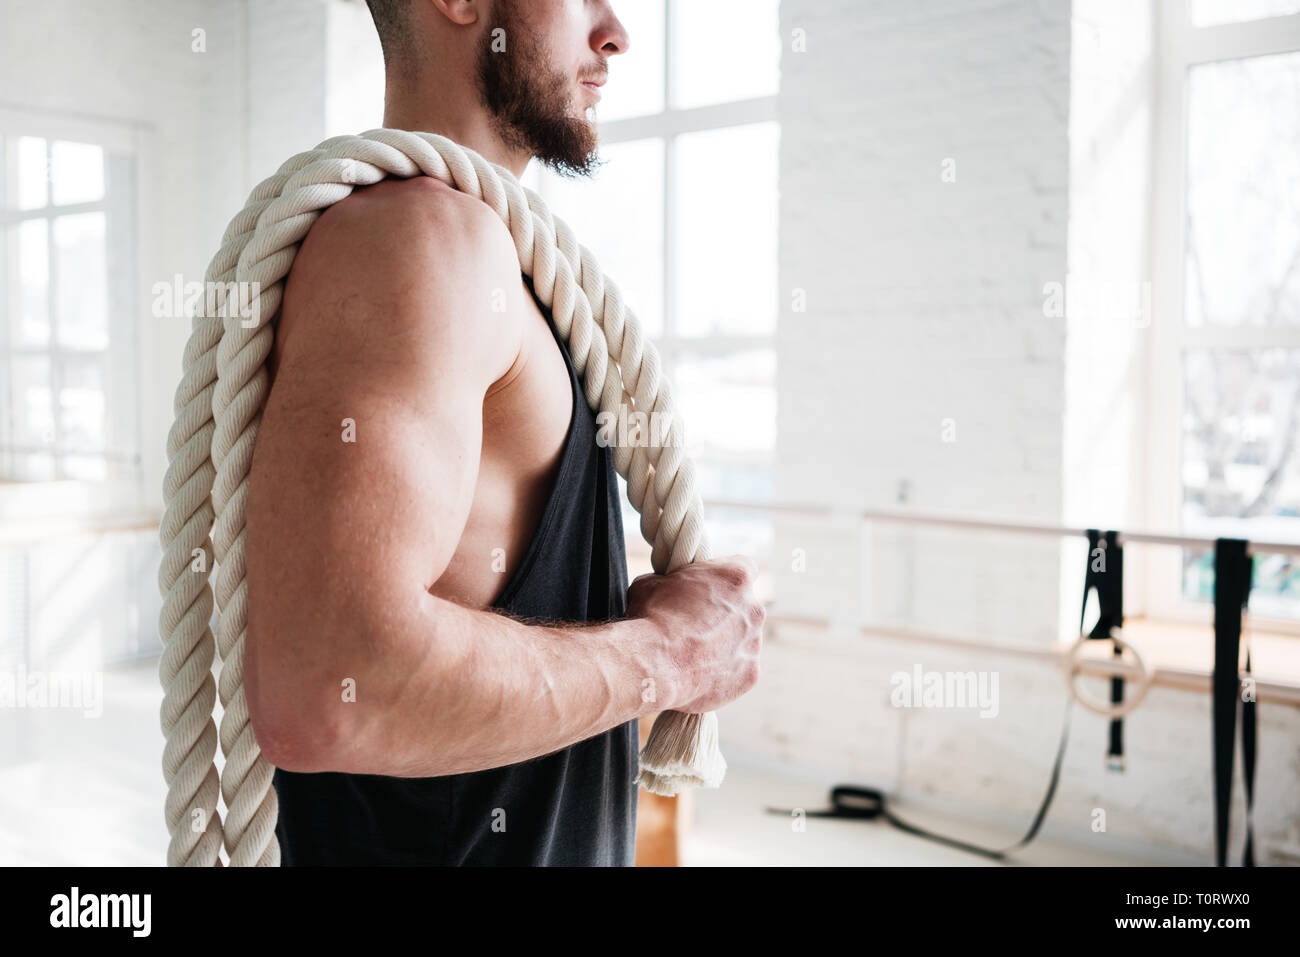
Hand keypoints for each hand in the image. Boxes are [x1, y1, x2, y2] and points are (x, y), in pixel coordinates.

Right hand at [627, 555, 763, 713]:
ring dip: (724, 645)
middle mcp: (753, 609)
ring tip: (692, 655)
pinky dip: (723, 673)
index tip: (708, 588)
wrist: (655, 664)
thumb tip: (663, 585)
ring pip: (743, 641)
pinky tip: (696, 674)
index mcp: (736, 578)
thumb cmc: (652, 618)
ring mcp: (754, 645)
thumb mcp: (652, 582)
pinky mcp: (750, 675)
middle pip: (745, 608)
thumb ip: (670, 580)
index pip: (743, 568)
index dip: (723, 579)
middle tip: (695, 625)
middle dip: (724, 615)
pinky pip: (739, 671)